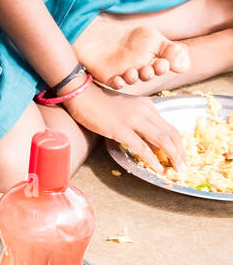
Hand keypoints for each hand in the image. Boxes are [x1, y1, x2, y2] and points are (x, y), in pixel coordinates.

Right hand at [63, 82, 184, 172]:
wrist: (82, 94)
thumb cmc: (100, 103)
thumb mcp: (127, 108)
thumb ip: (140, 120)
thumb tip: (150, 141)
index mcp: (148, 106)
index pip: (170, 128)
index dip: (179, 145)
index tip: (181, 157)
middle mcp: (145, 111)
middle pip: (170, 134)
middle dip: (180, 153)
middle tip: (183, 167)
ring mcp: (133, 120)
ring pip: (161, 140)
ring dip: (172, 156)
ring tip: (176, 169)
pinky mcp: (120, 129)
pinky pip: (141, 146)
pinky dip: (151, 159)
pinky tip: (156, 167)